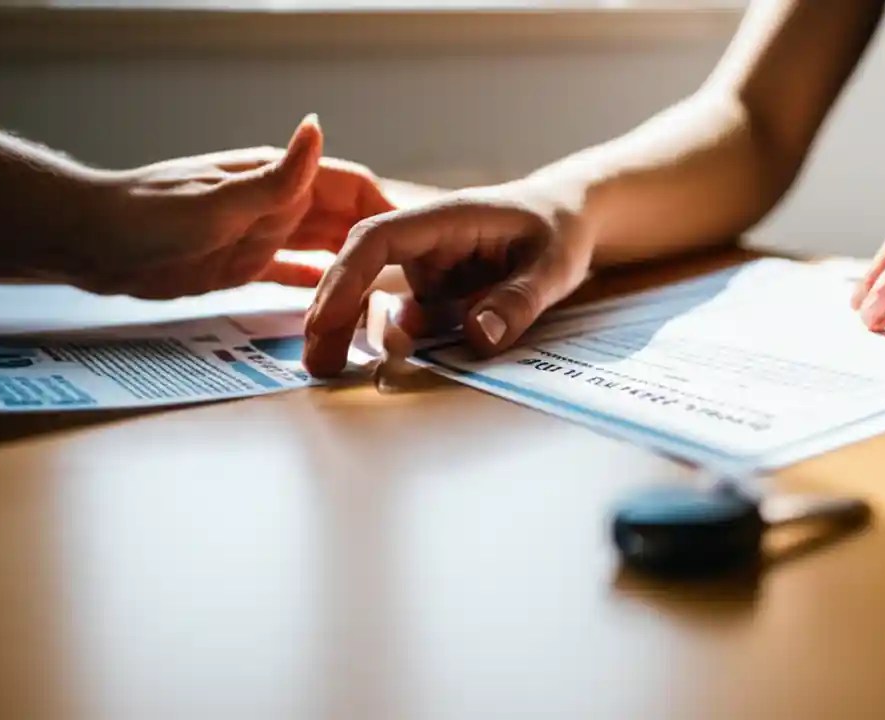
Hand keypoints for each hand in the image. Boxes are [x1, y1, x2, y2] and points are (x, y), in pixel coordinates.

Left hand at [71, 115, 392, 297]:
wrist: (91, 241)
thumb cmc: (147, 215)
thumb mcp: (219, 200)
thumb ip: (275, 177)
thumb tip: (318, 128)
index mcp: (276, 179)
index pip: (349, 187)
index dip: (387, 208)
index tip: (421, 239)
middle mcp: (276, 203)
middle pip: (345, 220)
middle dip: (381, 242)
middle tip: (419, 278)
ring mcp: (261, 234)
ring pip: (324, 248)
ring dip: (355, 265)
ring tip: (392, 293)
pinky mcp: (242, 264)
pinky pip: (292, 273)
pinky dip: (319, 283)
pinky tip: (343, 301)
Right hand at [302, 182, 595, 375]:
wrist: (568, 218)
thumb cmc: (561, 230)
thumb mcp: (555, 266)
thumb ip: (518, 300)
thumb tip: (477, 337)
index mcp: (444, 220)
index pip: (377, 240)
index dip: (347, 278)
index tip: (326, 319)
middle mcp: (426, 241)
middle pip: (360, 269)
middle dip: (332, 314)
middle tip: (317, 363)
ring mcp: (428, 267)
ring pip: (380, 301)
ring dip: (354, 333)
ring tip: (332, 371)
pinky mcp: (436, 291)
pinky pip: (410, 320)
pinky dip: (395, 344)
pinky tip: (385, 368)